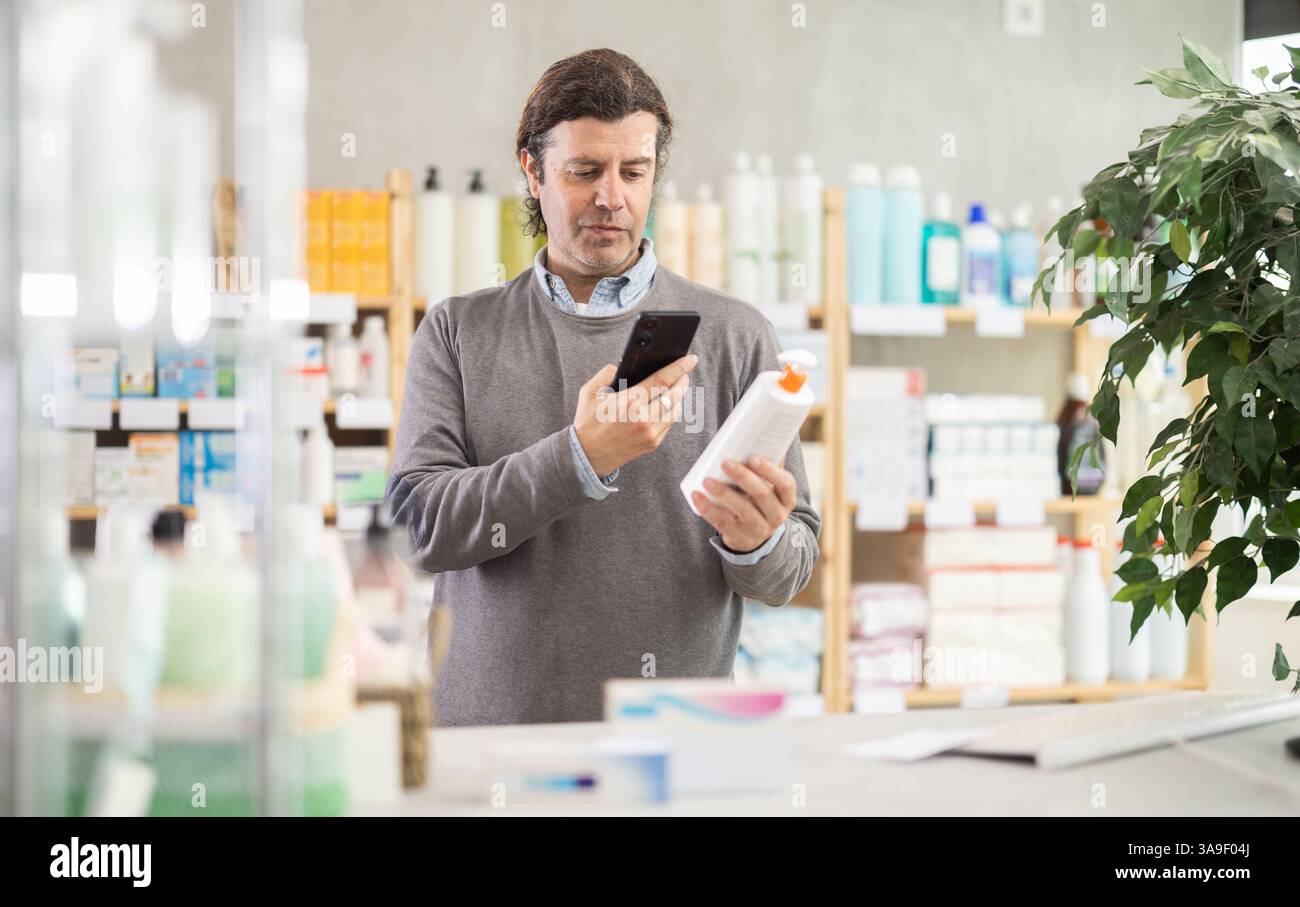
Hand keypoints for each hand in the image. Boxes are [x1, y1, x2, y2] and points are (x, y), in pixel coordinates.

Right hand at [573, 354, 697, 476]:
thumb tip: (625, 366)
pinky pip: (669, 423)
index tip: (691, 359)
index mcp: (629, 402)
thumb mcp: (590, 392)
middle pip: (675, 395)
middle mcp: (643, 418)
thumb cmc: (589, 422)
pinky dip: (670, 411)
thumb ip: (607, 373)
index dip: (679, 368)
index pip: (662, 380)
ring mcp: (650, 433)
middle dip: (683, 381)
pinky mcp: (653, 443)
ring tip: (674, 389)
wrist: (588, 455)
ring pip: (676, 410)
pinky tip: (664, 405)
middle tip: (684, 373)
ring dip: (678, 397)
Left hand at [691, 455, 795, 553]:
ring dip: (723, 493)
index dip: (770, 470)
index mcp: (786, 499)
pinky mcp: (738, 537)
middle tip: (725, 463)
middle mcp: (776, 515)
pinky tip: (697, 496)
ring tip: (707, 480)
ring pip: (742, 509)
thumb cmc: (760, 503)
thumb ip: (767, 468)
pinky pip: (722, 522)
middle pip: (761, 494)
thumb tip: (759, 437)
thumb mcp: (770, 490)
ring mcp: (758, 529)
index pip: (785, 483)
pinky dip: (707, 508)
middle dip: (743, 477)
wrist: (754, 538)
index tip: (752, 457)